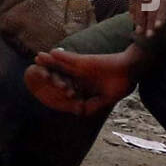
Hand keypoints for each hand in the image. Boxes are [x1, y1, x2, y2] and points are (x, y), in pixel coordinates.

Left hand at [24, 47, 140, 115]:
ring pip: (62, 64)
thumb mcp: (105, 99)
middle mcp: (81, 75)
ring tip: (37, 57)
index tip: (43, 89)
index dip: (56, 86)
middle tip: (34, 70)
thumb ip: (92, 105)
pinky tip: (50, 53)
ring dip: (49, 61)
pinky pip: (70, 58)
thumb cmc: (121, 84)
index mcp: (85, 84)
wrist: (131, 71)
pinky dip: (60, 56)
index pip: (67, 85)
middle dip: (48, 71)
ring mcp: (82, 67)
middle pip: (61, 73)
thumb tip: (78, 112)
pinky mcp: (85, 61)